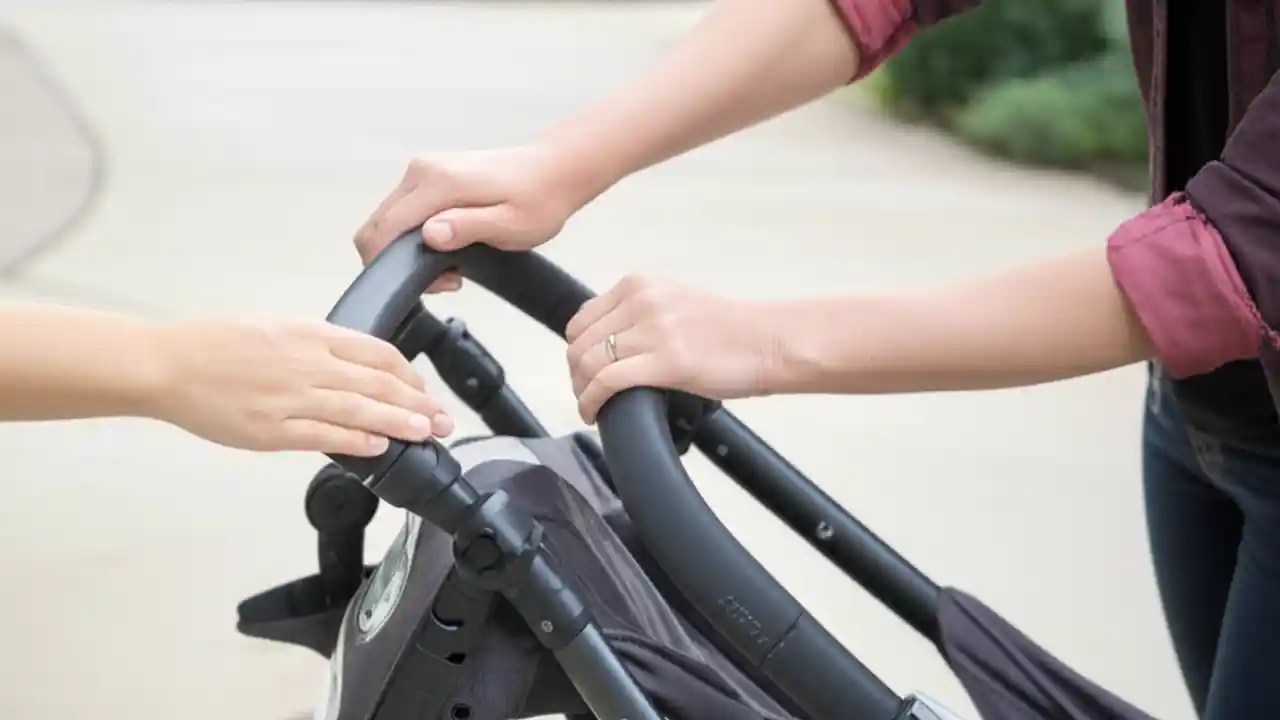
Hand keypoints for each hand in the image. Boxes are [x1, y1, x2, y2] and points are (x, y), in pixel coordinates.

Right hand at [147, 318, 452, 455]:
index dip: (409, 374)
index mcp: (309, 333)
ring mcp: (291, 398)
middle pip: (379, 383)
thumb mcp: (275, 326)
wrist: (167, 364)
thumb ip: (316, 343)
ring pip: (360, 410)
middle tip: (443, 419)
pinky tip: (379, 446)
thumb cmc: (214, 344)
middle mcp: (307, 363)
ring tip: (425, 434)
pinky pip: (324, 436)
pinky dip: (357, 440)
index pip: (377, 352)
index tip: (424, 388)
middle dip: (418, 403)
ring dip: (399, 423)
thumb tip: (354, 363)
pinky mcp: (273, 430)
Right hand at [353, 142, 603, 291]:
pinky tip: (451, 248)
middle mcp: (422, 171)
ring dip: (410, 252)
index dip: (393, 266)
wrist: (554, 170)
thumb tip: (429, 235)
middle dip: (400, 262)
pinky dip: (416, 238)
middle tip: (447, 280)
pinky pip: (404, 213)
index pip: (383, 229)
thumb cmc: (539, 200)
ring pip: (388, 222)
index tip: (436, 283)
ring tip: (455, 266)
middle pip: (378, 226)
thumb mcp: (510, 225)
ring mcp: (422, 171)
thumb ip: (467, 228)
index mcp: (438, 183)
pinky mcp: (428, 176)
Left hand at [565, 276, 782, 422]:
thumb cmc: (731, 330)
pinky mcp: (664, 362)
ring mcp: (652, 330)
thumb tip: (609, 344)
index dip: (577, 350)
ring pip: (588, 363)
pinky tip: (594, 415)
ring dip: (581, 391)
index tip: (584, 371)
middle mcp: (640, 301)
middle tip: (586, 395)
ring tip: (591, 407)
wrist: (768, 341)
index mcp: (639, 284)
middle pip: (579, 343)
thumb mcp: (675, 303)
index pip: (583, 319)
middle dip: (576, 375)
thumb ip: (640, 314)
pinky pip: (606, 382)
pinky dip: (591, 402)